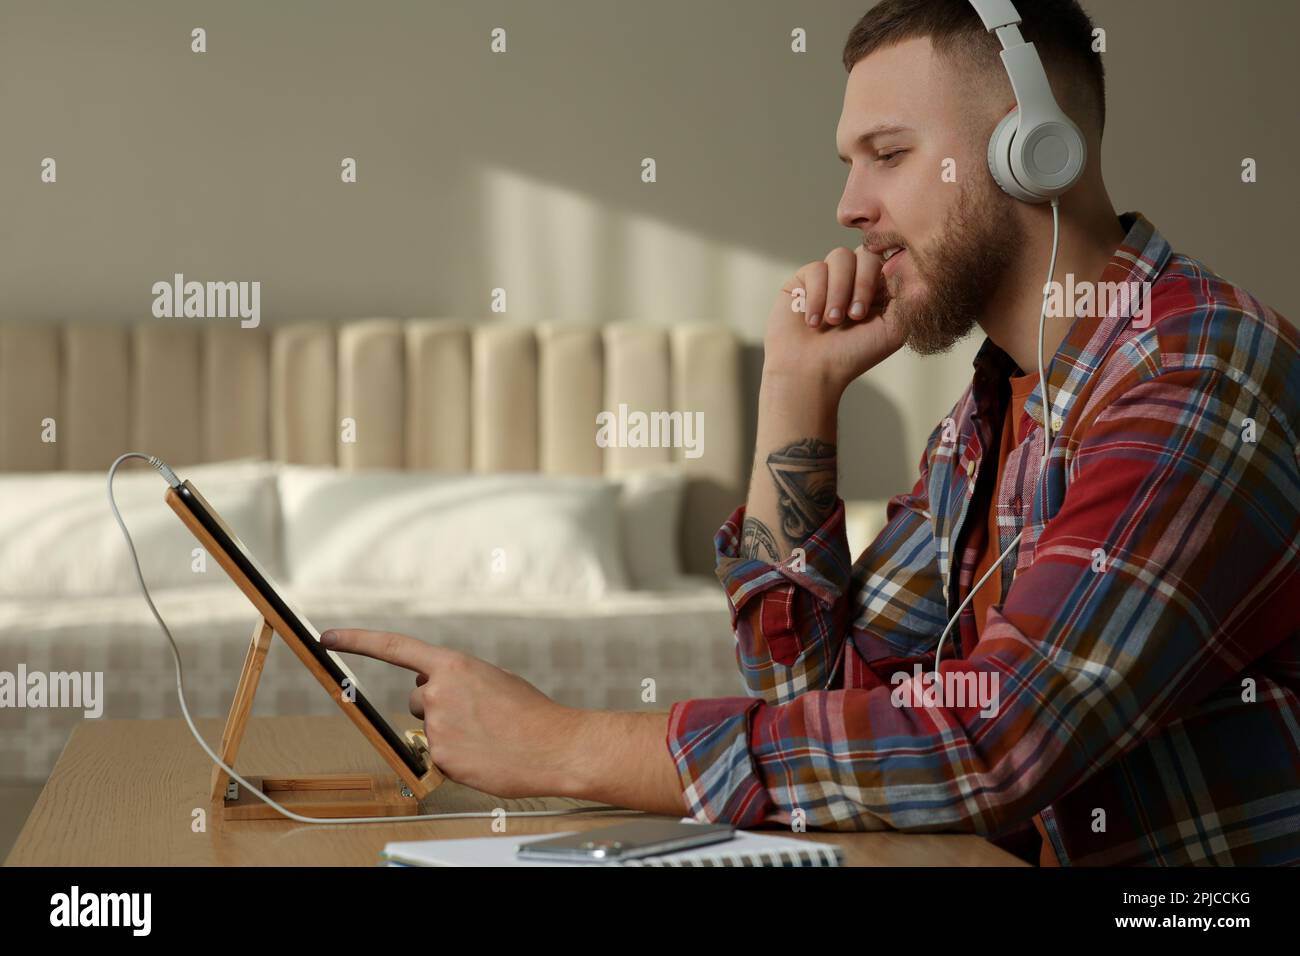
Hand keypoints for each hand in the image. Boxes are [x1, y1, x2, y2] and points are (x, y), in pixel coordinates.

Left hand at [320, 628, 578, 797]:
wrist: (555, 746)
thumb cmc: (531, 714)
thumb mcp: (493, 680)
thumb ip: (457, 681)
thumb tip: (432, 693)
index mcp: (453, 665)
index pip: (393, 648)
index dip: (356, 640)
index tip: (329, 637)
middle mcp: (437, 693)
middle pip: (418, 699)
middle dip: (440, 708)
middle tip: (478, 718)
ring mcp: (437, 727)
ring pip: (429, 729)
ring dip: (450, 734)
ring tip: (487, 737)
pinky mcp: (440, 759)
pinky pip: (438, 756)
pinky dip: (457, 758)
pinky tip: (483, 756)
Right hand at [764, 244, 906, 395]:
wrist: (810, 371)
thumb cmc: (852, 356)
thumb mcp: (892, 330)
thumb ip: (907, 297)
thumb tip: (909, 264)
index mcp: (879, 290)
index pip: (888, 260)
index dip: (885, 274)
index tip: (879, 301)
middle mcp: (854, 280)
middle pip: (866, 253)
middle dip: (862, 284)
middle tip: (856, 316)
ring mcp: (829, 278)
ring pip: (840, 257)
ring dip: (838, 291)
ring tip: (833, 321)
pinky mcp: (804, 280)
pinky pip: (816, 268)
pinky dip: (817, 296)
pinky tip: (814, 321)